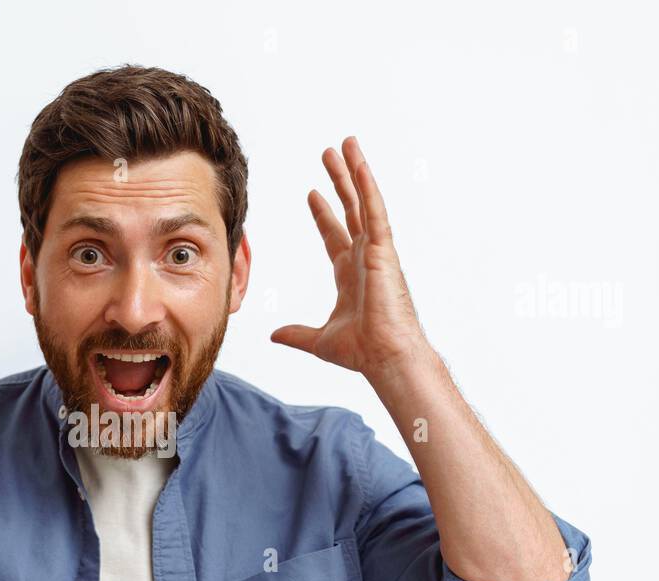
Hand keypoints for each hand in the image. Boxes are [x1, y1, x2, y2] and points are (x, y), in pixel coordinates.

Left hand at [271, 137, 427, 378]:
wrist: (385, 358)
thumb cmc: (363, 352)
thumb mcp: (319, 340)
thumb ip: (296, 334)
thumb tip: (274, 335)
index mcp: (350, 275)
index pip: (335, 235)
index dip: (323, 214)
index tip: (312, 194)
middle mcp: (364, 258)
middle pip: (350, 210)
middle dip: (339, 181)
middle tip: (329, 154)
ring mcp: (376, 251)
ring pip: (364, 201)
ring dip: (355, 172)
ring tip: (345, 144)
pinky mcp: (384, 250)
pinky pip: (375, 211)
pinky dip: (368, 187)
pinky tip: (360, 165)